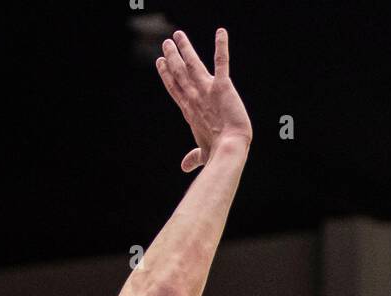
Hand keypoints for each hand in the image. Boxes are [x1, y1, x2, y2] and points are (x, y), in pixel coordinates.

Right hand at [156, 29, 251, 172]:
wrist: (230, 150)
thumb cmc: (218, 153)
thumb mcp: (203, 153)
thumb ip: (194, 157)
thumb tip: (185, 167)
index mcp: (189, 111)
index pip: (175, 88)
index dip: (167, 75)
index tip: (160, 63)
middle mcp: (195, 98)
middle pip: (179, 73)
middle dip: (172, 57)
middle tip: (166, 44)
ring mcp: (207, 91)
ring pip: (193, 64)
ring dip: (185, 48)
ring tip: (178, 36)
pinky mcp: (223, 87)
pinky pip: (222, 62)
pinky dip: (222, 46)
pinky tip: (221, 32)